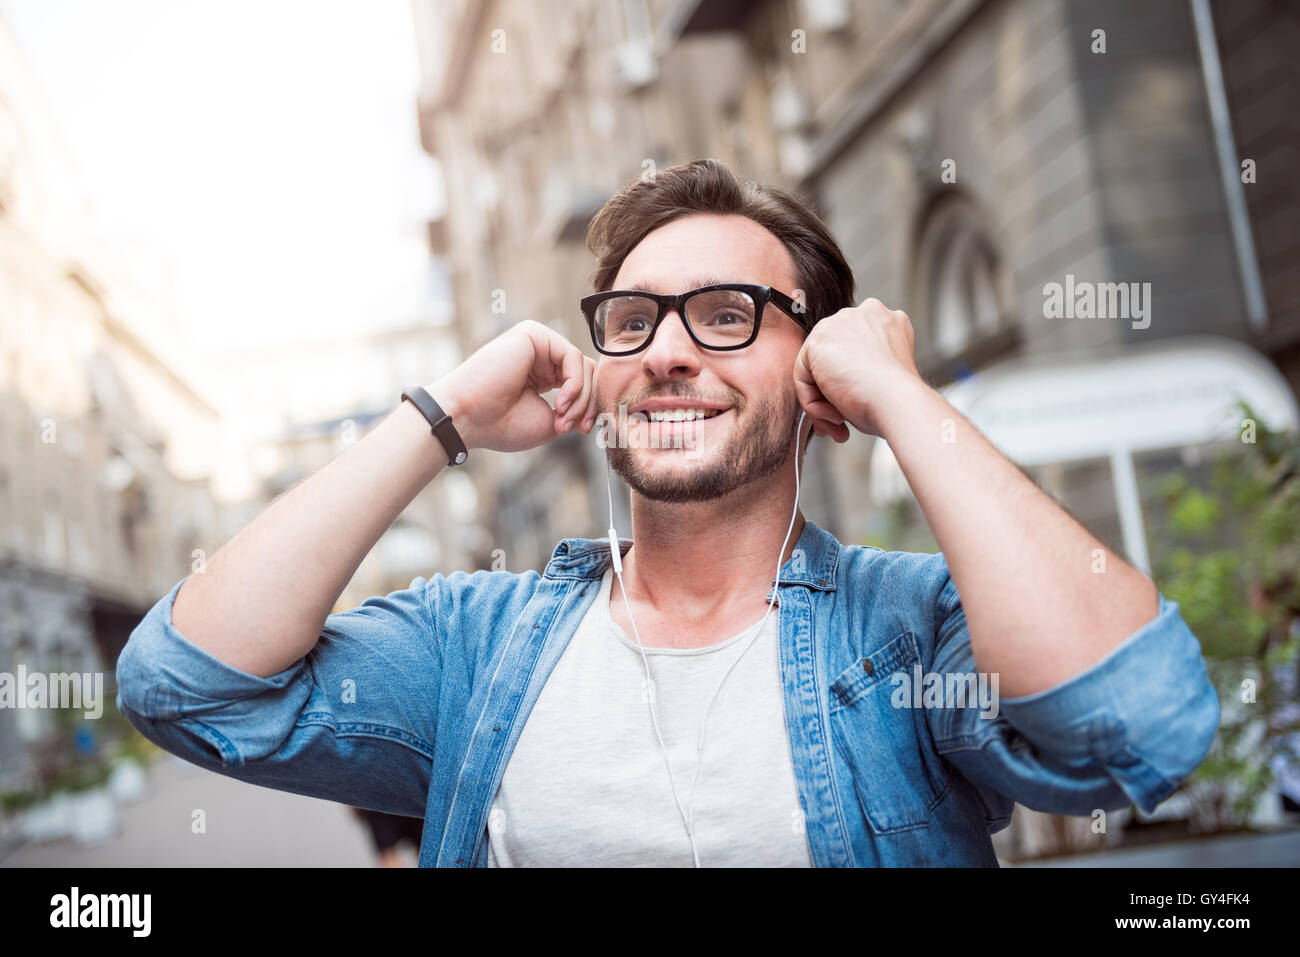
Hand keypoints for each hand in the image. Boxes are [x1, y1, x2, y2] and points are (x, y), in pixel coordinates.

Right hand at [426, 320, 597, 453]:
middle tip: (572, 427)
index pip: (582, 384)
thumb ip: (575, 407)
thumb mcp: (550, 421)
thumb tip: (598, 399)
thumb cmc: (501, 425)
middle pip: (587, 373)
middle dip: (587, 404)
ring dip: (580, 398)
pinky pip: (572, 356)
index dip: (589, 408)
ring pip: (583, 366)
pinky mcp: (532, 334)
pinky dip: (574, 383)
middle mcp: (540, 357)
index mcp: (543, 377)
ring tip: (561, 418)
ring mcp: (536, 343)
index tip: (581, 431)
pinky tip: (559, 401)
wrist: (468, 418)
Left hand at [792, 298, 926, 439]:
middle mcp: (864, 315)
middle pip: (833, 357)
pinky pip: (803, 377)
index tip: (852, 409)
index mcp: (887, 322)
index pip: (853, 352)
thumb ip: (859, 372)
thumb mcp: (883, 377)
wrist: (897, 400)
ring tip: (840, 422)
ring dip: (824, 402)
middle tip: (840, 421)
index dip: (850, 383)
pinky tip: (834, 414)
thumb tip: (833, 393)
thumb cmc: (897, 398)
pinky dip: (813, 403)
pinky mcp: (819, 338)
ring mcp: (841, 323)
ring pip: (816, 368)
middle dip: (832, 394)